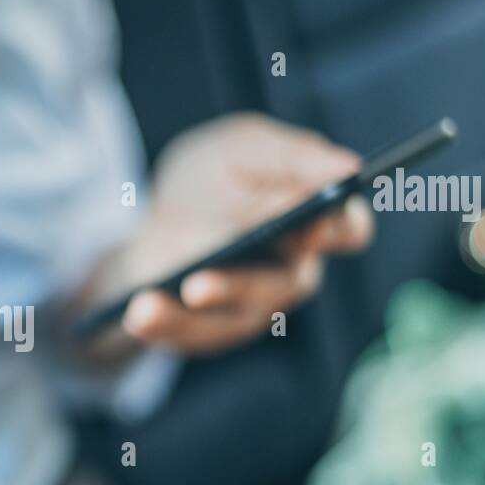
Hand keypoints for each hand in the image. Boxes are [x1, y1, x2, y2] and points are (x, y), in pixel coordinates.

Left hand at [85, 112, 371, 353]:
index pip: (347, 229)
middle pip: (287, 285)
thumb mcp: (240, 150)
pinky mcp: (214, 329)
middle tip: (202, 282)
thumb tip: (345, 168)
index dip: (338, 228)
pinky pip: (192, 334)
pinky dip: (161, 322)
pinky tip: (136, 312)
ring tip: (157, 301)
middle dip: (243, 283)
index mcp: (315, 219)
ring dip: (194, 311)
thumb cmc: (211, 178)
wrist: (151, 218)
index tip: (312, 224)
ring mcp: (253, 306)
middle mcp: (293, 270)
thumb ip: (289, 158)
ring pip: (235, 315)